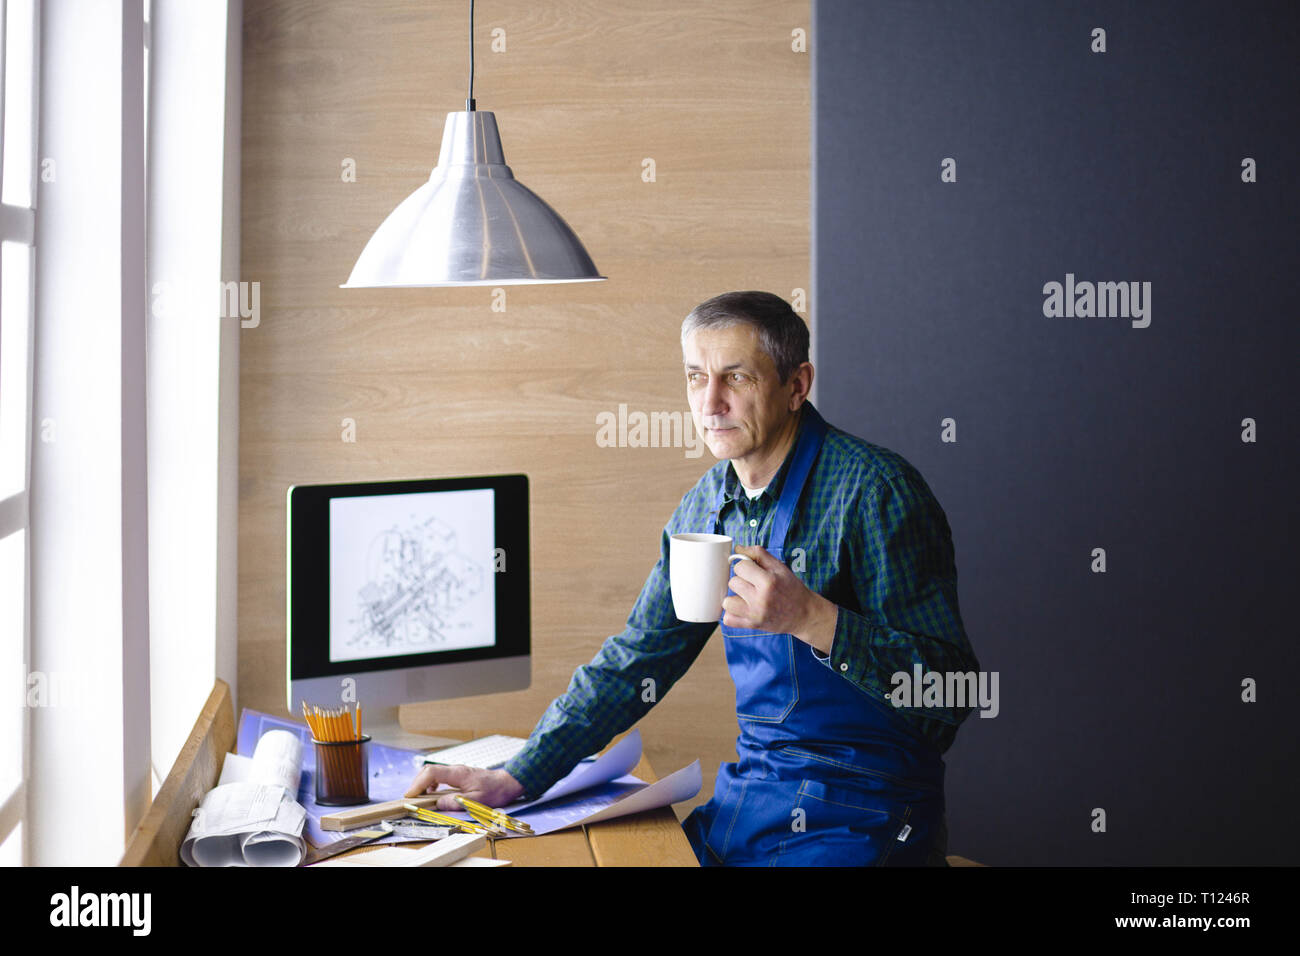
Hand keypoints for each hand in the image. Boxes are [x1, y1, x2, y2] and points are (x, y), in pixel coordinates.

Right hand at [403, 764, 525, 810]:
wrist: (507, 783)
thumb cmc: (494, 791)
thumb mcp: (475, 801)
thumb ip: (455, 802)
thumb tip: (437, 803)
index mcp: (457, 773)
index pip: (431, 772)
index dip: (418, 783)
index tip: (410, 795)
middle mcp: (455, 769)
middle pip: (428, 771)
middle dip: (417, 783)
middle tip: (411, 798)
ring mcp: (456, 771)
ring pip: (433, 773)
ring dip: (423, 784)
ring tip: (419, 798)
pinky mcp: (458, 775)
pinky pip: (439, 776)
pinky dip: (431, 784)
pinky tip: (432, 794)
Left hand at [723, 545, 837, 653]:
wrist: (804, 614)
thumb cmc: (791, 588)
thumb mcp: (780, 567)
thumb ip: (758, 554)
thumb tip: (737, 548)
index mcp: (769, 581)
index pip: (740, 567)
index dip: (745, 567)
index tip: (753, 571)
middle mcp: (761, 599)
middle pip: (732, 582)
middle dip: (741, 581)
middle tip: (753, 585)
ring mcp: (755, 615)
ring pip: (727, 601)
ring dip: (734, 598)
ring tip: (746, 597)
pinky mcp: (752, 626)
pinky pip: (728, 619)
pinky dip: (732, 614)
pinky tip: (743, 609)